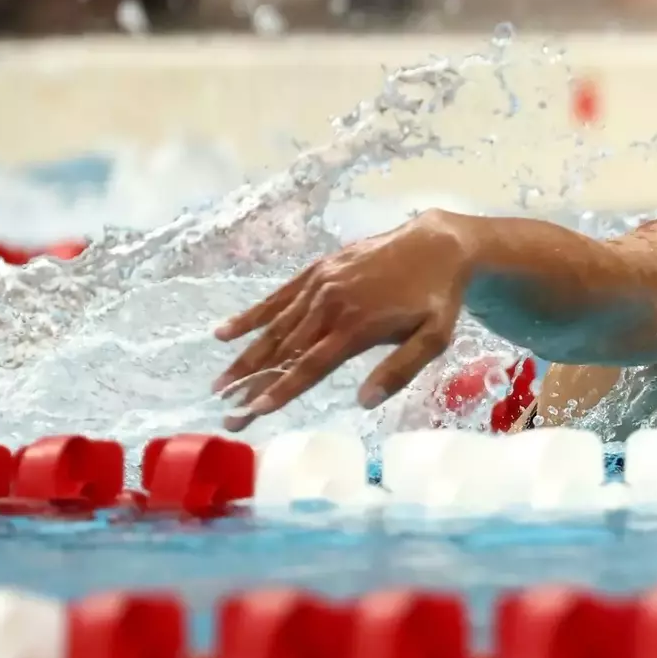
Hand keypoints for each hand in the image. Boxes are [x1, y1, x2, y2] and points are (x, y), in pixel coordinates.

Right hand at [213, 212, 473, 430]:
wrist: (437, 244)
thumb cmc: (437, 299)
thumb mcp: (434, 339)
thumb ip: (399, 370)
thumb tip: (364, 402)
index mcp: (357, 325)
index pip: (310, 365)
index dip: (281, 390)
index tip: (254, 411)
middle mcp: (331, 304)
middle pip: (285, 351)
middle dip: (253, 383)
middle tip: (226, 413)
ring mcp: (321, 284)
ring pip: (275, 326)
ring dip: (246, 357)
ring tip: (219, 384)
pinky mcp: (317, 270)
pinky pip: (278, 296)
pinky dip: (251, 316)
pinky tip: (225, 332)